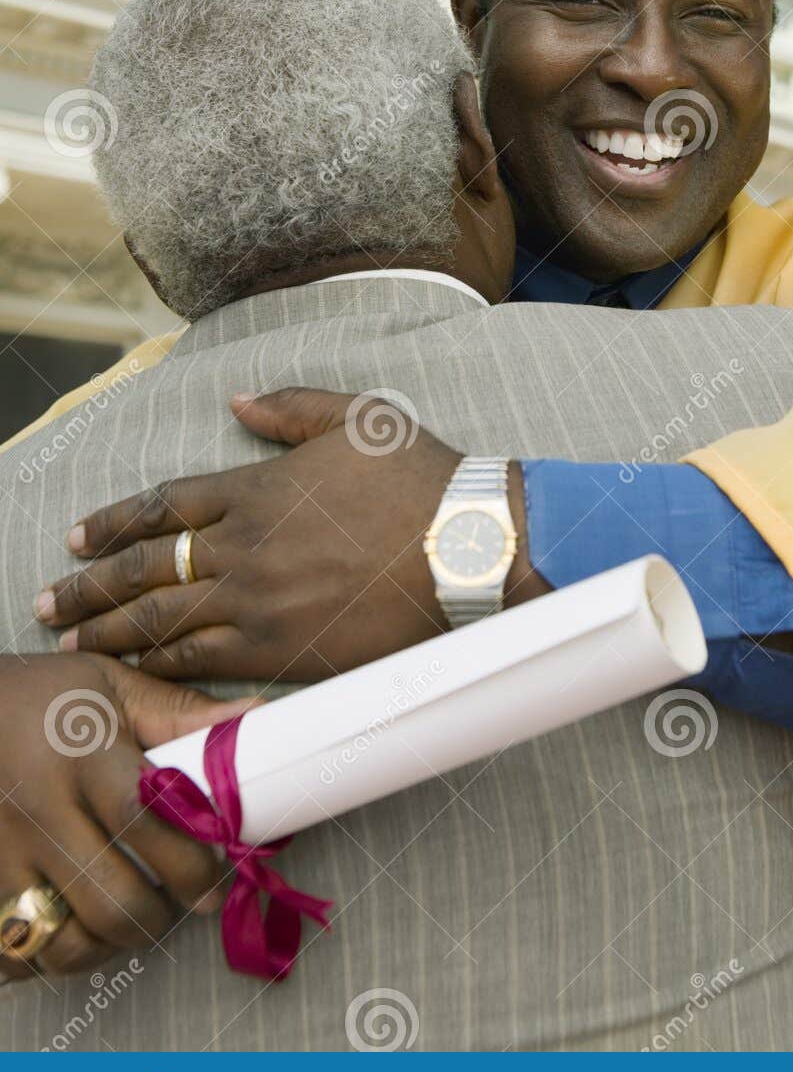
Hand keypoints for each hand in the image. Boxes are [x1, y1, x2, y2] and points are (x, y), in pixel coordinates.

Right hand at [0, 652, 255, 982]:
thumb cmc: (40, 697)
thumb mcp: (109, 686)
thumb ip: (179, 712)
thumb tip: (256, 716)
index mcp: (82, 757)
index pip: (143, 821)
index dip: (188, 862)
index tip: (216, 880)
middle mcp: (39, 811)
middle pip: (111, 898)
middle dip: (159, 917)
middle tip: (179, 906)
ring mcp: (1, 853)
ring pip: (62, 940)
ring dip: (107, 946)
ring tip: (129, 920)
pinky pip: (12, 954)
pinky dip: (46, 959)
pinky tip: (70, 930)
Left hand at [37, 388, 545, 684]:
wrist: (465, 548)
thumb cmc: (419, 480)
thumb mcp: (356, 418)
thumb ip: (290, 408)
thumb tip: (236, 400)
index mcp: (255, 489)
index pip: (161, 507)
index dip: (113, 523)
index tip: (79, 538)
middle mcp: (243, 547)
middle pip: (143, 568)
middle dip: (88, 586)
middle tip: (48, 599)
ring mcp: (257, 603)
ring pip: (161, 619)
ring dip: (109, 630)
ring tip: (72, 640)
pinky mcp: (282, 651)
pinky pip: (203, 662)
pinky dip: (162, 666)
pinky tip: (136, 672)